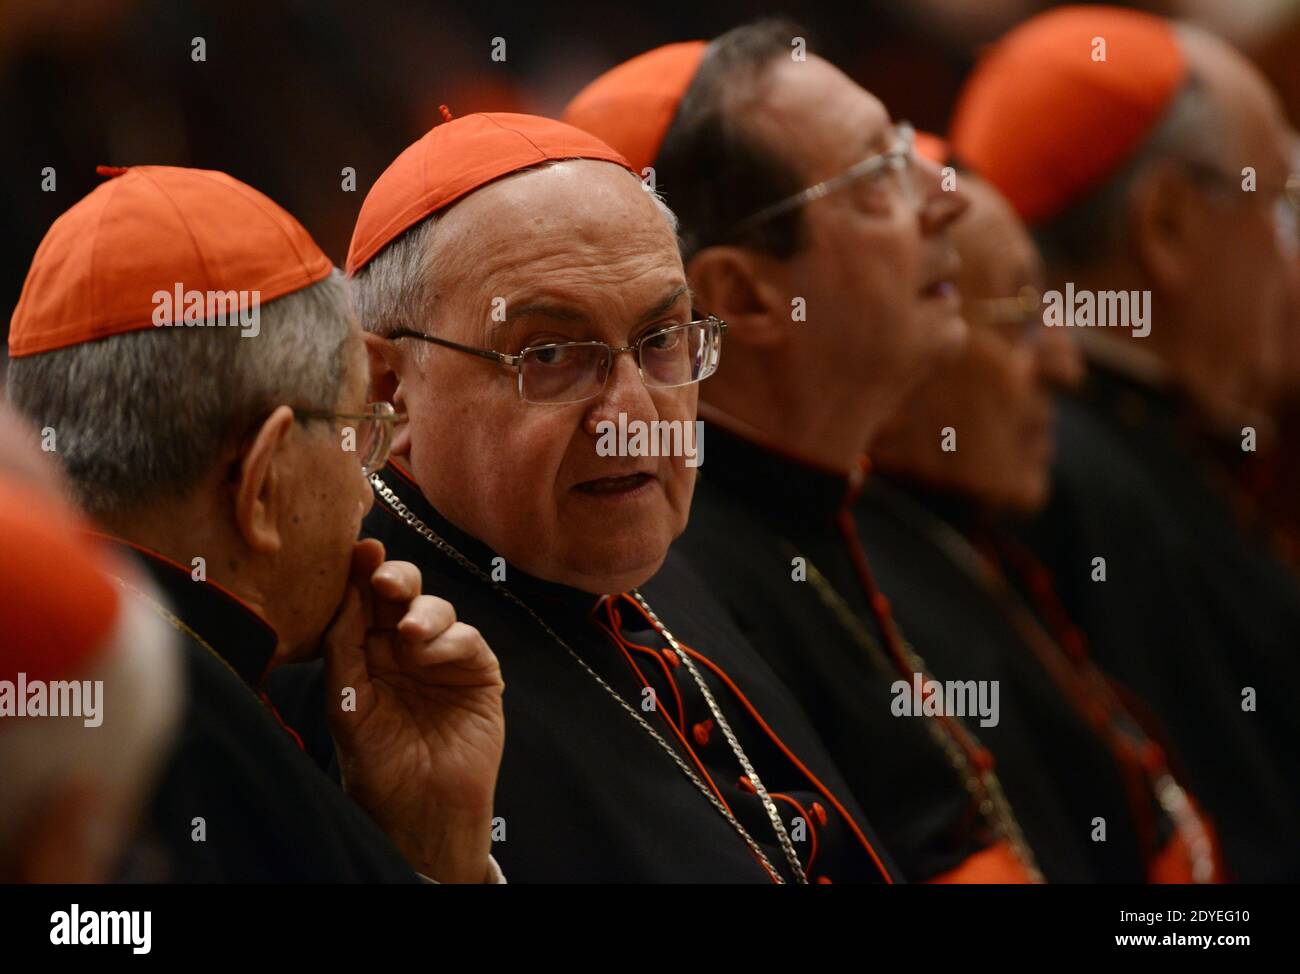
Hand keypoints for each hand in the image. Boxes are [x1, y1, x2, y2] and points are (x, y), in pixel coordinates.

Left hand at [323, 538, 504, 882]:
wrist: (418, 808)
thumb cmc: (375, 761)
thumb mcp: (346, 699)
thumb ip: (344, 643)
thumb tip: (347, 586)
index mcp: (367, 647)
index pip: (364, 598)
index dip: (361, 571)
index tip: (357, 551)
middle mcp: (405, 645)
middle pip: (404, 592)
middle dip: (396, 578)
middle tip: (383, 579)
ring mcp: (443, 656)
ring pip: (437, 609)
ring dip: (422, 613)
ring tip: (407, 634)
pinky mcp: (479, 671)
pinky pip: (467, 639)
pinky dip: (450, 640)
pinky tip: (431, 654)